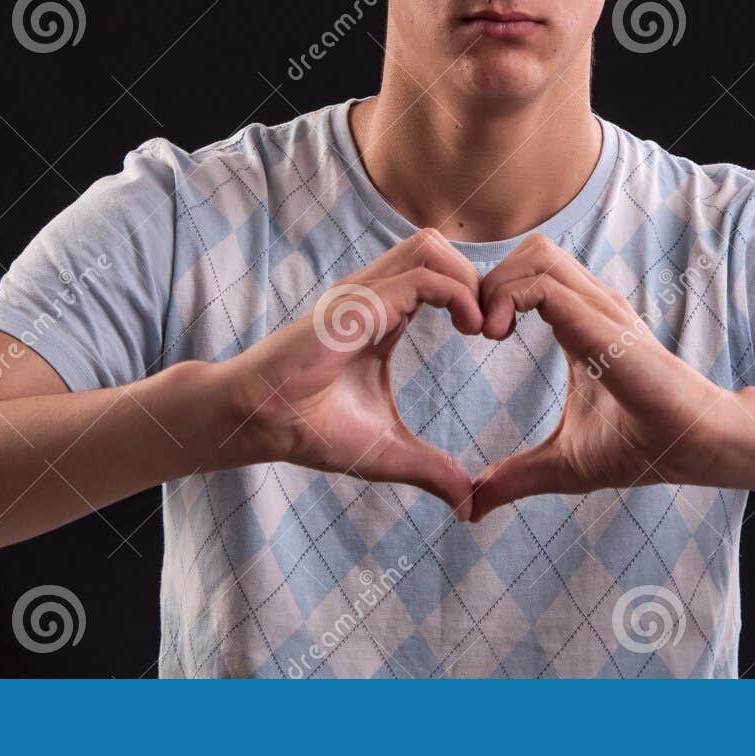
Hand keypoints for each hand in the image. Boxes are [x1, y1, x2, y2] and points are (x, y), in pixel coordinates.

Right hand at [227, 229, 484, 517]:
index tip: (494, 336)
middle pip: (438, 247)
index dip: (473, 295)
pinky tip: (469, 329)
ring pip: (430, 247)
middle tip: (494, 325)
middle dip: (476, 276)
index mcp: (383, 315)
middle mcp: (374, 294)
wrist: (260, 423)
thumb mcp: (387, 452)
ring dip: (467, 277)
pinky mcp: (358, 304)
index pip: (437, 274)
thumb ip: (432, 471)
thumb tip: (468, 508)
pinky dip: (456, 293)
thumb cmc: (311, 430)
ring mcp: (364, 293)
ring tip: (482, 326)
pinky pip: (421, 277)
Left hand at [469, 234, 738, 521]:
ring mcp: (600, 309)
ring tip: (486, 332)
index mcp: (581, 324)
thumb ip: (515, 478)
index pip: (529, 273)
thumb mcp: (562, 464)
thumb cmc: (641, 448)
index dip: (492, 292)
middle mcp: (591, 306)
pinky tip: (497, 336)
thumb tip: (470, 509)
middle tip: (474, 329)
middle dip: (491, 279)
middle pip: (530, 250)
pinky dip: (510, 298)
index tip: (474, 336)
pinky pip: (546, 286)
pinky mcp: (604, 325)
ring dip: (498, 284)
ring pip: (537, 254)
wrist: (694, 447)